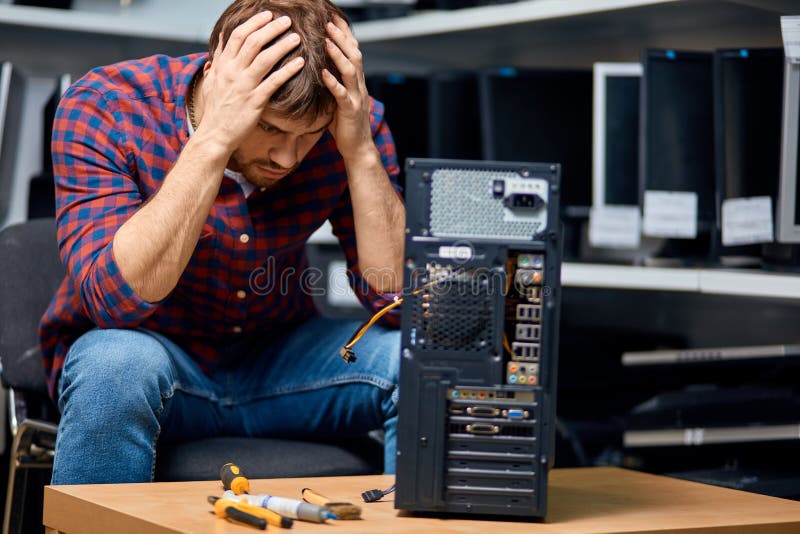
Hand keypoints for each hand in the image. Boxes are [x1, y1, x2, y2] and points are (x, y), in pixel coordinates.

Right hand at [196, 11, 303, 153]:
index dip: (254, 23)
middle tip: (286, 20)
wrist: (215, 135)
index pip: (238, 36)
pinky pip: (273, 82)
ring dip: (282, 45)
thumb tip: (221, 39)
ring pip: (264, 59)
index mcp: (222, 65)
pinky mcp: (254, 102)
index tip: (267, 15)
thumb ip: (218, 59)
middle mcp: (232, 72)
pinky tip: (300, 63)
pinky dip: (288, 70)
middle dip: (271, 28)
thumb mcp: (211, 80)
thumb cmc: (216, 109)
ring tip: (297, 37)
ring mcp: (243, 87)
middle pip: (253, 42)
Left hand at [322, 16, 376, 162]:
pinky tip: (323, 73)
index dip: (345, 34)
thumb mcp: (338, 100)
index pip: (352, 52)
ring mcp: (356, 98)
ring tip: (327, 39)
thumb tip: (317, 70)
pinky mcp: (350, 111)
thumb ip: (332, 84)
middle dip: (342, 37)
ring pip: (350, 70)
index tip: (334, 18)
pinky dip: (332, 82)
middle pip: (353, 55)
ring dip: (338, 54)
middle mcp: (359, 86)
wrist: (358, 149)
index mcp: (356, 82)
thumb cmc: (345, 125)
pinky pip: (341, 94)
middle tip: (329, 21)